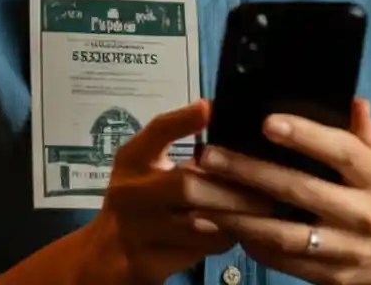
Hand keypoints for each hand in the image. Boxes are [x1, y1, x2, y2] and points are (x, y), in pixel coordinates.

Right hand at [87, 100, 274, 284]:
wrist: (105, 253)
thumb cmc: (138, 197)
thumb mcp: (146, 162)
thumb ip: (177, 139)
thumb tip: (216, 110)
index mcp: (132, 159)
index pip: (154, 132)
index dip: (182, 119)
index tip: (211, 108)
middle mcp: (129, 192)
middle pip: (186, 185)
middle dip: (230, 190)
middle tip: (265, 191)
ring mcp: (134, 230)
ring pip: (196, 224)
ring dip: (233, 217)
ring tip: (262, 212)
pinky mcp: (146, 262)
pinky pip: (195, 252)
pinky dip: (222, 241)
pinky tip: (240, 232)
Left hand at [195, 98, 370, 284]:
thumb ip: (364, 131)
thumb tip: (352, 98)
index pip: (341, 152)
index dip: (306, 135)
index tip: (266, 122)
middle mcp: (362, 213)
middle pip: (301, 190)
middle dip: (251, 173)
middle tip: (211, 156)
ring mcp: (345, 248)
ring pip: (285, 234)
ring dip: (240, 217)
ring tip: (201, 199)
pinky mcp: (328, 275)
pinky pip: (283, 261)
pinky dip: (251, 245)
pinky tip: (221, 227)